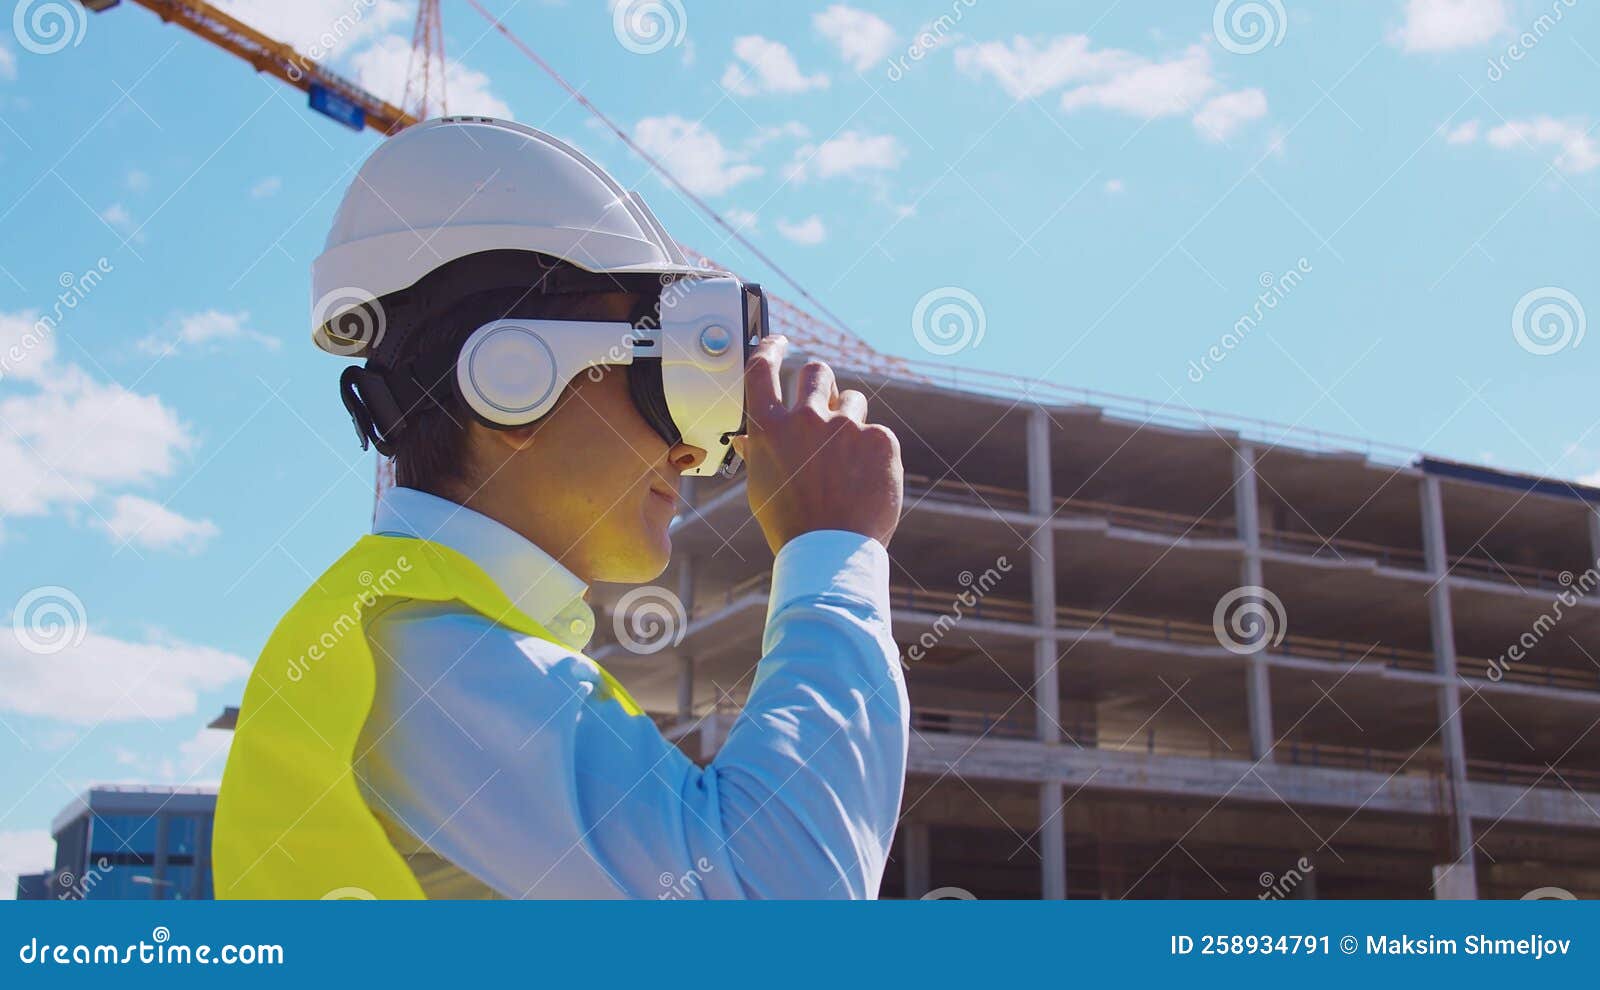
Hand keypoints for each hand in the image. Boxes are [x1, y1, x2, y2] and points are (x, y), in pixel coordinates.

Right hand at [733, 336, 902, 553]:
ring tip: (847, 463)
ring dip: (850, 421)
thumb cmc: (792, 525)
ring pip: (853, 401)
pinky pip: (877, 433)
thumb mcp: (762, 488)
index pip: (762, 369)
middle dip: (821, 383)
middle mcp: (805, 419)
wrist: (831, 552)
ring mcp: (845, 427)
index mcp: (769, 429)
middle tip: (825, 404)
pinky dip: (873, 453)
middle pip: (816, 371)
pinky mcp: (880, 440)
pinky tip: (865, 481)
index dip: (769, 349)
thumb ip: (758, 454)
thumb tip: (747, 438)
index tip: (779, 342)